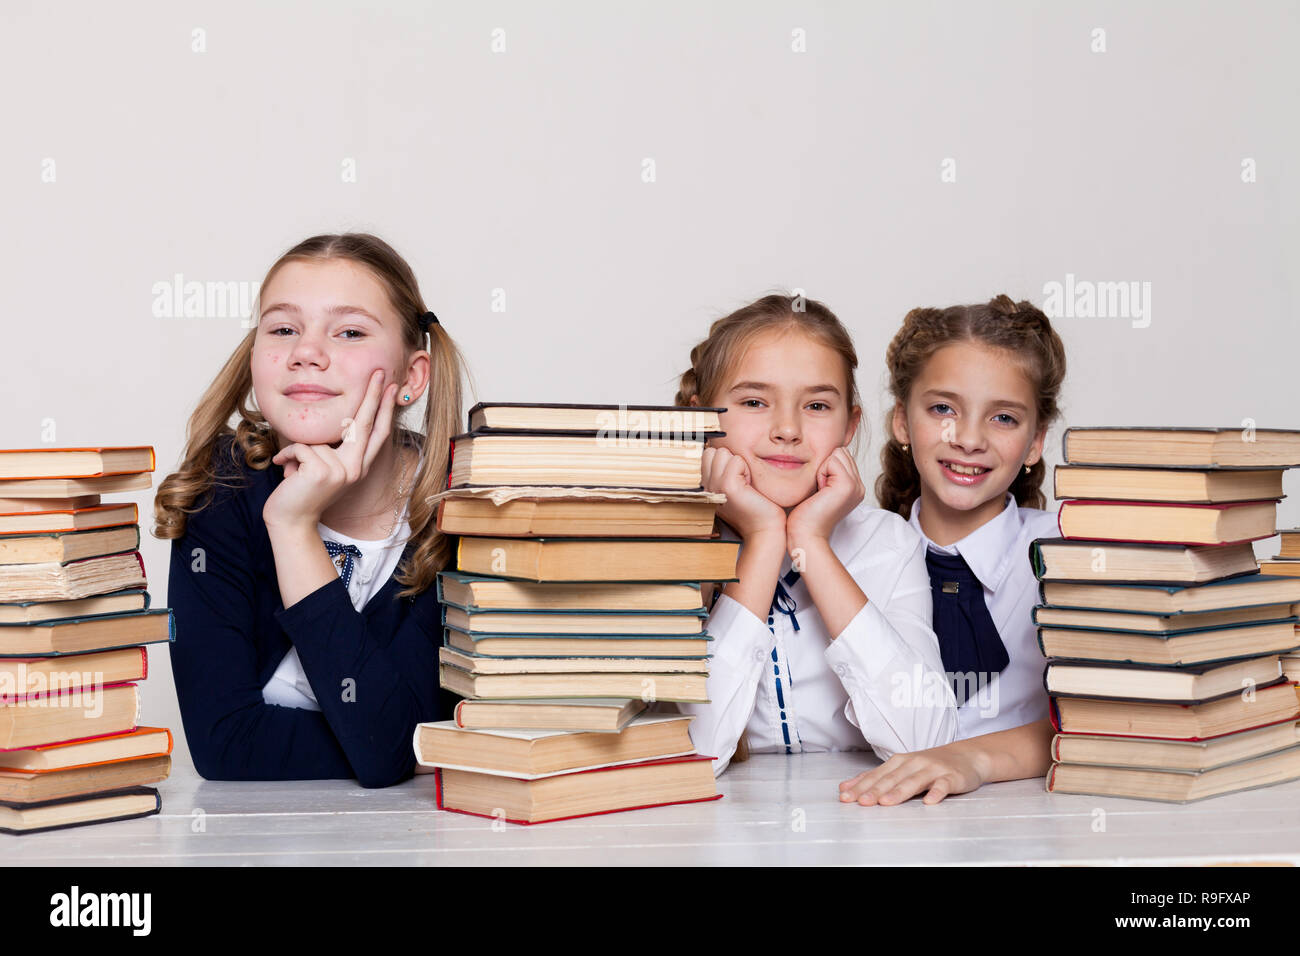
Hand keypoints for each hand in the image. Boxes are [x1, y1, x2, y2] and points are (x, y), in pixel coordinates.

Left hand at [263, 369, 398, 529]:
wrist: (290, 521)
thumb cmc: (302, 492)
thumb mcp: (324, 468)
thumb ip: (332, 448)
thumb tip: (335, 423)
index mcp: (358, 466)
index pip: (376, 433)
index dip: (384, 409)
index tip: (390, 388)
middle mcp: (355, 468)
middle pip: (365, 424)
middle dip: (373, 395)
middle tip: (379, 373)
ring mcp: (341, 471)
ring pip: (317, 440)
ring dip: (296, 452)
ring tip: (292, 471)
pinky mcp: (322, 472)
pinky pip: (300, 447)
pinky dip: (286, 456)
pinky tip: (285, 471)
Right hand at [701, 446, 785, 539]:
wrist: (765, 529)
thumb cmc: (756, 508)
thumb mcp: (735, 487)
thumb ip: (725, 471)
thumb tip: (725, 450)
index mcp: (707, 486)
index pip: (708, 454)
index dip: (725, 460)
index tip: (737, 478)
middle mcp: (706, 487)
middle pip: (714, 452)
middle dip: (730, 460)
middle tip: (742, 480)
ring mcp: (714, 487)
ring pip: (723, 453)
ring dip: (739, 464)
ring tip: (746, 483)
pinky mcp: (727, 487)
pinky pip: (736, 460)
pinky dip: (746, 469)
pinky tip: (750, 486)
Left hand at [785, 447, 864, 552]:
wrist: (805, 535)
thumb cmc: (805, 515)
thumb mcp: (819, 489)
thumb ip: (827, 472)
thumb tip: (821, 453)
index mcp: (854, 486)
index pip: (841, 455)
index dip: (825, 466)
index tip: (819, 489)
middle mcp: (859, 486)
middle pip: (841, 451)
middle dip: (824, 465)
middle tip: (819, 490)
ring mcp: (856, 485)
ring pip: (837, 454)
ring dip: (822, 469)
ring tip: (819, 490)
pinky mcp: (848, 485)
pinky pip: (832, 460)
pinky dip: (820, 473)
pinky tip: (819, 491)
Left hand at [838, 745, 989, 806]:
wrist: (966, 756)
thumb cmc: (930, 765)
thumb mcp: (903, 768)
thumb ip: (878, 778)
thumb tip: (847, 787)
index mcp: (900, 761)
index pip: (877, 775)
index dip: (860, 786)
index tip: (846, 796)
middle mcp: (914, 763)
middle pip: (892, 778)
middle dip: (875, 790)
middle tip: (861, 802)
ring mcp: (933, 769)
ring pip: (914, 781)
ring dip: (899, 792)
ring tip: (886, 803)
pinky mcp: (951, 777)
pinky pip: (943, 786)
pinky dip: (936, 793)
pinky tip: (929, 802)